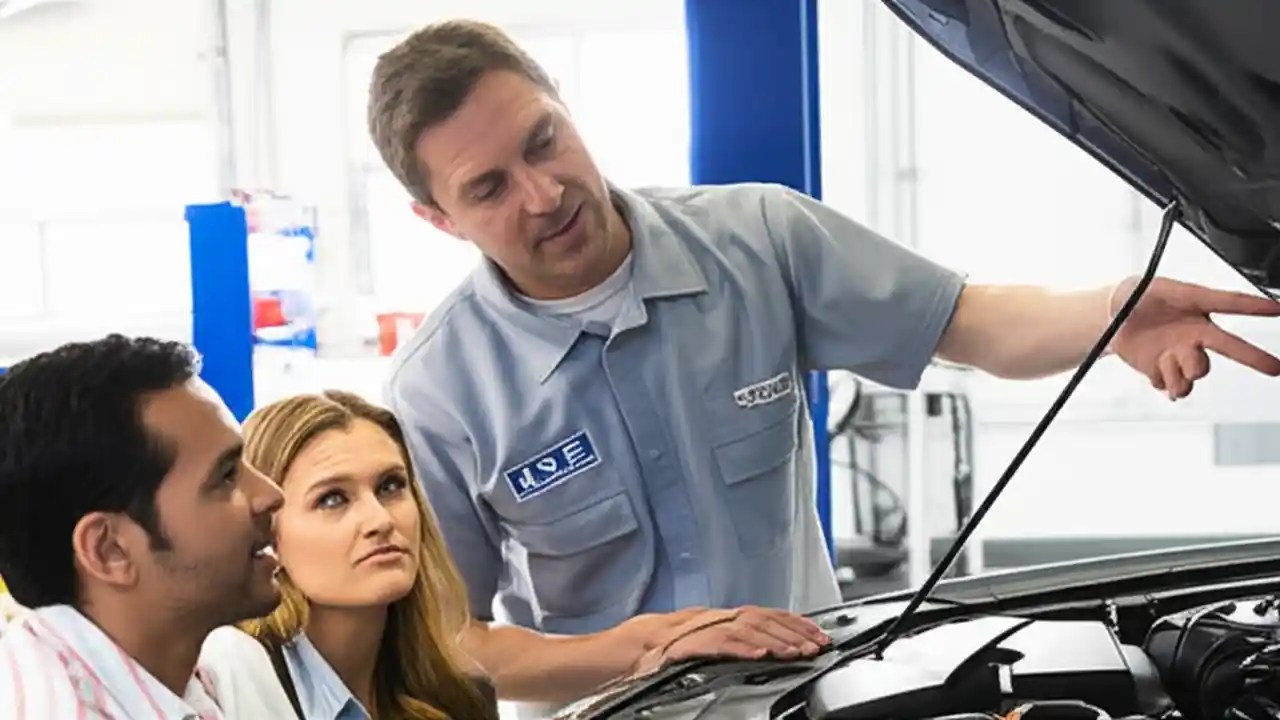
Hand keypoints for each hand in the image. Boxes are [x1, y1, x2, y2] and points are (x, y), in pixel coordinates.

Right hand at [630, 606, 831, 675]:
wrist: (636, 647)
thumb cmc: (675, 647)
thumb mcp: (714, 640)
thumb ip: (740, 639)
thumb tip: (775, 646)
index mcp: (727, 617)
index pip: (768, 614)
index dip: (796, 623)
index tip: (819, 635)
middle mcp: (718, 617)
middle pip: (763, 619)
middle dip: (793, 633)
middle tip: (816, 646)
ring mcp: (704, 628)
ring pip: (746, 629)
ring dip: (775, 640)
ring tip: (796, 652)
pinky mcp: (690, 643)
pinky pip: (720, 644)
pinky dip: (742, 648)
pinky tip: (759, 654)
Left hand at [1108, 276, 1279, 398]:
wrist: (1111, 317)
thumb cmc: (1135, 297)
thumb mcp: (1148, 287)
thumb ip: (1165, 301)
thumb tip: (1176, 311)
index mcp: (1195, 306)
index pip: (1229, 304)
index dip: (1255, 306)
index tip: (1278, 309)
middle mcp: (1195, 333)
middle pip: (1230, 347)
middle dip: (1255, 358)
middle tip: (1276, 368)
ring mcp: (1182, 354)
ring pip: (1198, 372)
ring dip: (1183, 370)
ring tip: (1164, 355)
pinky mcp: (1166, 371)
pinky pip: (1175, 386)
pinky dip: (1165, 381)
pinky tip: (1155, 366)